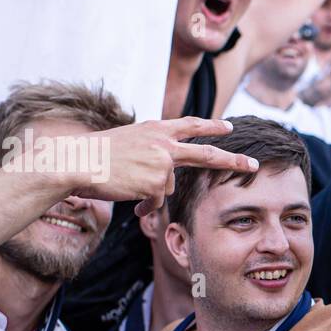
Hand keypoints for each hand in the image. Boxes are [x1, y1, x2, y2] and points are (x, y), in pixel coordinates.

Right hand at [55, 117, 258, 216]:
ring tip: (128, 188)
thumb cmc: (96, 155)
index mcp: (156, 129)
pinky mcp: (156, 182)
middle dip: (234, 161)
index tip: (230, 127)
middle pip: (207, 154)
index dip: (211, 126)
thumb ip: (151, 147)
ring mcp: (162, 162)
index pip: (190, 124)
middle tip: (254, 165)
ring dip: (151, 193)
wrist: (77, 163)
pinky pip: (156, 201)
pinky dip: (145, 206)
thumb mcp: (128, 141)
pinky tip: (131, 203)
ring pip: (168, 186)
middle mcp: (163, 142)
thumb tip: (167, 170)